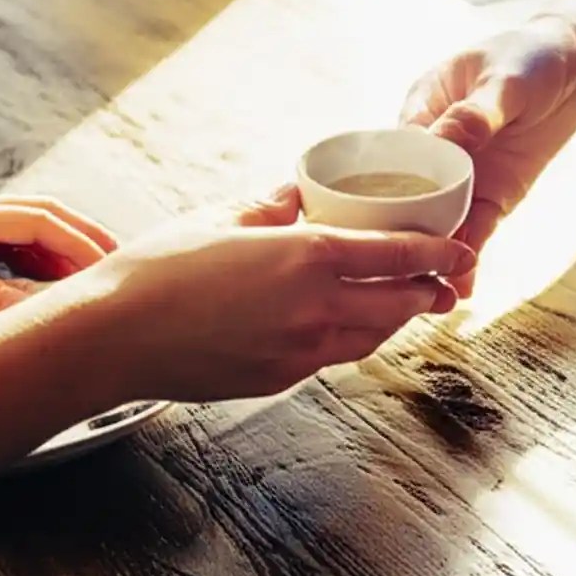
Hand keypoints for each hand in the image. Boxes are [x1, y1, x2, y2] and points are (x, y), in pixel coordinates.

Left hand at [0, 193, 116, 312]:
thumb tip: (22, 308)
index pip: (41, 222)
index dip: (81, 244)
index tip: (109, 271)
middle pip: (49, 214)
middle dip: (90, 235)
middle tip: (125, 264)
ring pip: (36, 225)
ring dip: (70, 243)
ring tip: (98, 273)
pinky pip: (15, 240)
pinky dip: (44, 255)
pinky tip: (52, 278)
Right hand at [66, 185, 475, 401]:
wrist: (113, 338)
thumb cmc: (158, 269)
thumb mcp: (221, 216)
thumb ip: (273, 204)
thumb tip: (300, 196)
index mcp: (306, 256)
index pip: (398, 254)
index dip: (438, 253)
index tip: (461, 250)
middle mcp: (316, 308)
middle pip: (400, 303)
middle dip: (429, 293)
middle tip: (444, 284)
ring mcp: (301, 351)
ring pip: (374, 337)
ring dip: (395, 320)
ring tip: (403, 304)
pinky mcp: (282, 379)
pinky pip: (336, 357)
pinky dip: (354, 339)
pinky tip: (347, 325)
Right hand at [400, 16, 575, 295]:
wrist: (573, 71)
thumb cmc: (527, 59)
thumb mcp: (505, 79)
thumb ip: (478, 111)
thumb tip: (448, 136)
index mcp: (420, 110)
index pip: (392, 156)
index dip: (383, 190)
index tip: (379, 223)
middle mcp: (432, 151)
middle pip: (409, 199)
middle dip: (405, 235)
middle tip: (402, 271)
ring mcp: (461, 178)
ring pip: (440, 221)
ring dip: (435, 255)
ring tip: (430, 291)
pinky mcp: (491, 198)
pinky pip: (476, 230)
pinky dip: (470, 256)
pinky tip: (462, 287)